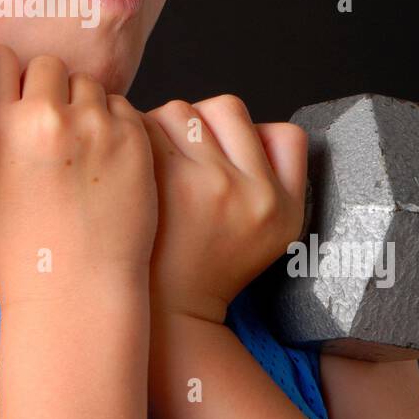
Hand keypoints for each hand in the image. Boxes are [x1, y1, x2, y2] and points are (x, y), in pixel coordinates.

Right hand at [0, 45, 158, 307]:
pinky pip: (121, 108)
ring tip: (74, 147)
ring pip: (87, 84)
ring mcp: (95, 127)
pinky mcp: (133, 140)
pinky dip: (111, 126)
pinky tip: (100, 160)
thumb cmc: (9, 259)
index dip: (2, 76)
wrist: (75, 291)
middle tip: (44, 125)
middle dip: (44, 90)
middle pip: (46, 65)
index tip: (7, 97)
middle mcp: (47, 118)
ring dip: (80, 107)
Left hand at [139, 95, 306, 324]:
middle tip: (186, 155)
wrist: (165, 311)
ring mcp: (205, 183)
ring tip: (159, 162)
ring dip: (166, 126)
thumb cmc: (209, 265)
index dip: (254, 137)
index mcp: (281, 206)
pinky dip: (137, 136)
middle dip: (204, 122)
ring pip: (182, 109)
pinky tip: (135, 166)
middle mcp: (249, 192)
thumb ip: (278, 176)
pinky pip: (146, 124)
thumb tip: (255, 125)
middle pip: (227, 108)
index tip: (230, 153)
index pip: (284, 132)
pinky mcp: (161, 179)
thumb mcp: (274, 234)